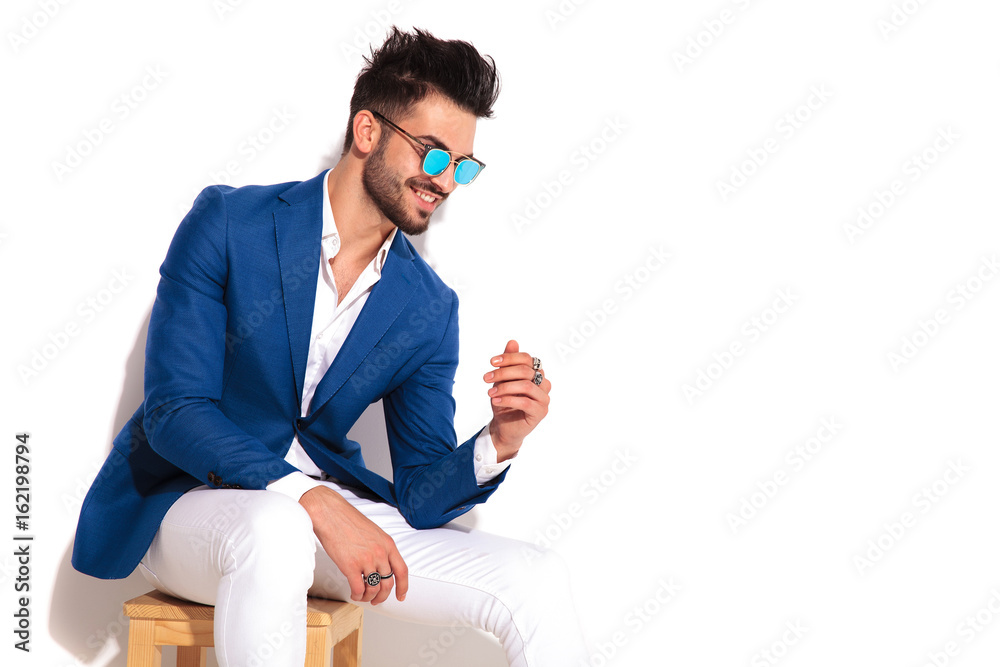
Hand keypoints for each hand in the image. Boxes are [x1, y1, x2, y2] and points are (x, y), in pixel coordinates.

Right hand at [298, 485, 407, 605]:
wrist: (330, 513)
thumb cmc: (348, 520)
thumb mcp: (373, 532)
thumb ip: (380, 548)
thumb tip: (381, 566)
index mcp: (387, 544)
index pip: (402, 570)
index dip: (403, 586)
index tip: (401, 596)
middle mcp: (380, 553)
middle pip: (388, 583)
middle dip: (383, 596)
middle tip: (377, 600)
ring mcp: (366, 560)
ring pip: (373, 588)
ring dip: (369, 597)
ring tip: (363, 596)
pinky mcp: (350, 566)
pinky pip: (358, 589)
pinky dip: (357, 595)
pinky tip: (354, 594)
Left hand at [483, 339, 550, 460]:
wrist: (503, 427)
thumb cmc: (505, 401)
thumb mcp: (503, 380)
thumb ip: (509, 363)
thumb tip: (513, 341)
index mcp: (536, 373)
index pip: (527, 358)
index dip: (509, 358)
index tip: (491, 362)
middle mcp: (544, 384)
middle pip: (525, 371)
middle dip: (503, 373)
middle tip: (486, 378)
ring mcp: (544, 398)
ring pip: (526, 386)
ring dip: (504, 387)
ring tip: (489, 392)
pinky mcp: (540, 412)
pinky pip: (525, 402)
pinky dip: (508, 400)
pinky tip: (495, 400)